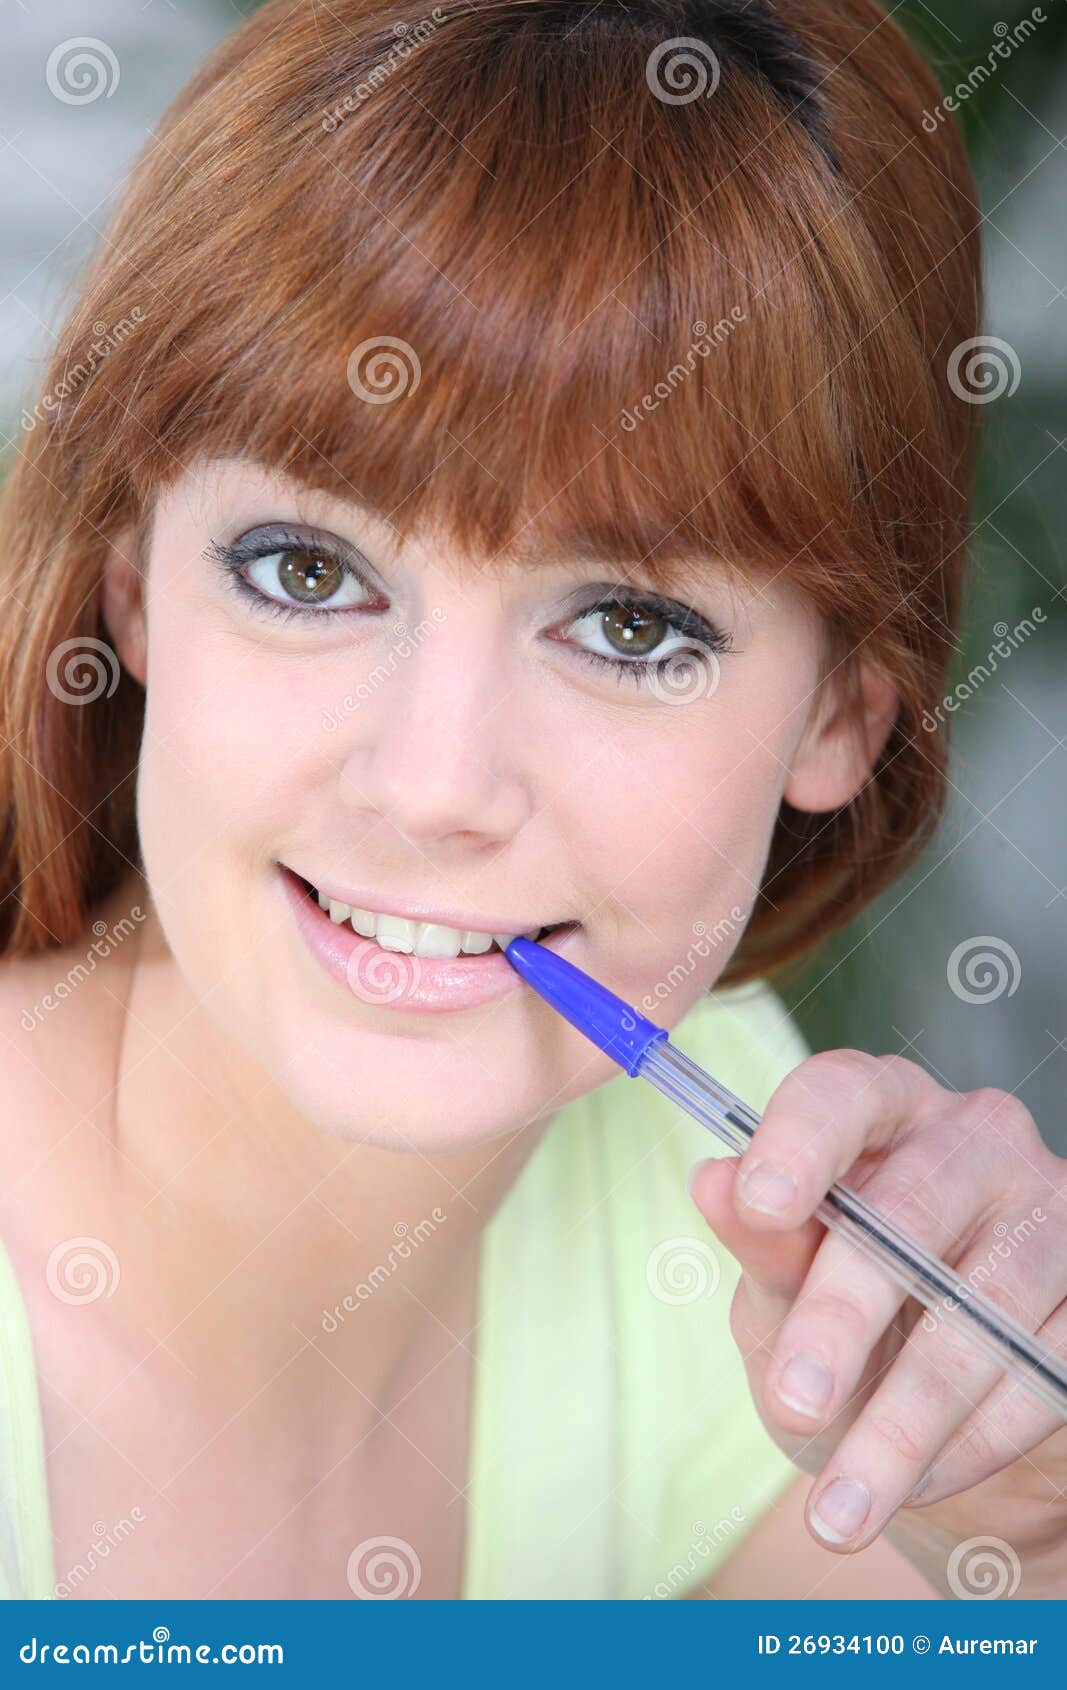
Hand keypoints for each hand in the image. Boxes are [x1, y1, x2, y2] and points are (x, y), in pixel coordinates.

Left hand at [686, 1050, 1066, 1598]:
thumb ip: (761, 1243)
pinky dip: (970, 1444)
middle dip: (842, 1319)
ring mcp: (1050, 1208)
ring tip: (838, 1508)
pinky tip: (912, 1484)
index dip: (799, 1142)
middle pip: (910, 1212)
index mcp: (881, 1108)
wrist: (946, 1412)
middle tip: (792, 1404)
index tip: (757, 1204)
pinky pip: (1040, 1374)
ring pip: (980, 1312)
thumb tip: (710, 1182)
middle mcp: (975, 1137)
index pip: (842, 1092)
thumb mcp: (786, 1287)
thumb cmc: (846, 1321)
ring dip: (904, 1423)